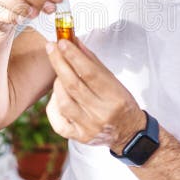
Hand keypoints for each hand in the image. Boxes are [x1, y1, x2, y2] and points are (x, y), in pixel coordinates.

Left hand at [45, 38, 145, 153]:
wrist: (128, 132)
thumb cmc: (120, 103)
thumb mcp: (113, 80)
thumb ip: (93, 62)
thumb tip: (75, 43)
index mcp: (114, 97)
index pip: (90, 73)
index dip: (74, 56)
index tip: (63, 42)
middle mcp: (102, 114)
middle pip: (74, 86)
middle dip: (59, 63)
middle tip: (51, 48)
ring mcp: (89, 127)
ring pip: (64, 102)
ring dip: (57, 84)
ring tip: (59, 74)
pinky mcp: (79, 137)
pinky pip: (58, 121)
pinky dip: (53, 106)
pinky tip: (57, 96)